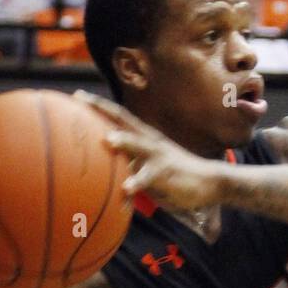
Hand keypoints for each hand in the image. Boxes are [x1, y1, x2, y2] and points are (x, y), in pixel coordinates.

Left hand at [78, 91, 225, 212]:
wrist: (210, 182)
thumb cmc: (175, 178)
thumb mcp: (149, 168)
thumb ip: (132, 166)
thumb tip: (108, 172)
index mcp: (144, 138)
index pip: (119, 117)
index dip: (98, 106)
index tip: (77, 96)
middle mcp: (150, 141)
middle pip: (123, 120)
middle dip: (101, 109)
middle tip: (80, 100)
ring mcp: (159, 156)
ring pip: (139, 145)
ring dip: (124, 141)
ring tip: (108, 140)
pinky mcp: (168, 173)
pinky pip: (150, 178)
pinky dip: (137, 183)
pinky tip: (126, 191)